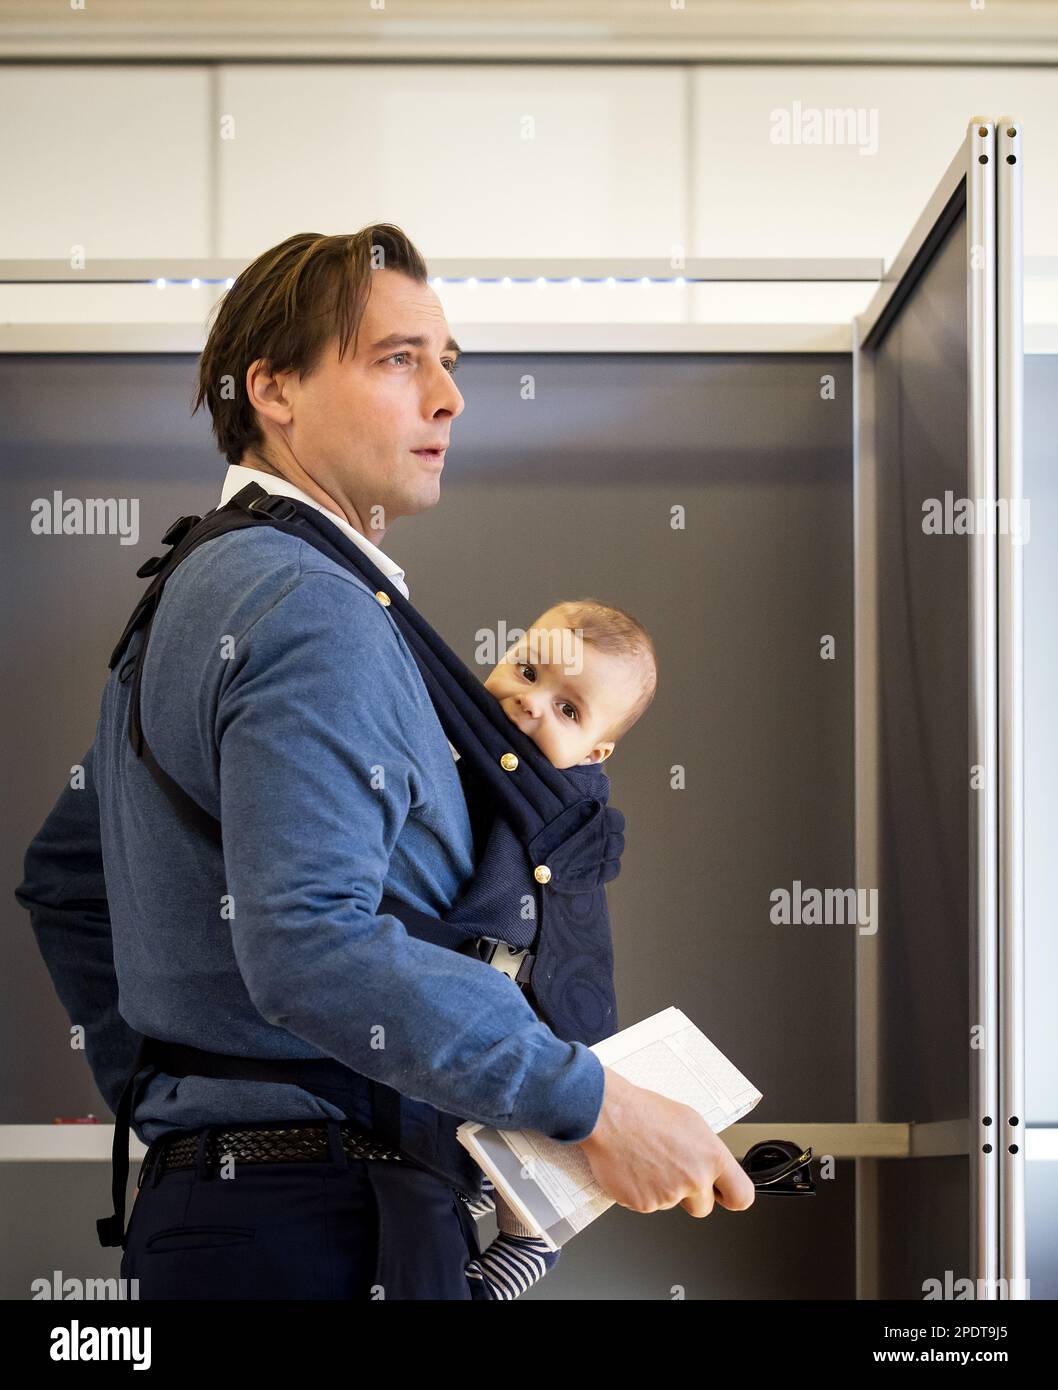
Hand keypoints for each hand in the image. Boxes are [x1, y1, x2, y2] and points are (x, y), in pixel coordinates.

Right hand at [576, 1066, 755, 1217]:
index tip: (725, 1195)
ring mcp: (669, 1195)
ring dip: (662, 1188)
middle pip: (703, 1208)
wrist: (608, 1114)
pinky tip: (635, 1168)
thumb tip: (710, 1166)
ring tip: (647, 1159)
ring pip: (671, 1202)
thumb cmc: (645, 1111)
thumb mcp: (690, 1121)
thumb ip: (706, 1152)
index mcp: (711, 1157)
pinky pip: (647, 1204)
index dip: (732, 1197)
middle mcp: (694, 1180)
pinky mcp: (644, 1204)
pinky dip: (641, 1191)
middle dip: (691, 1195)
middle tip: (672, 1170)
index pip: (741, 1196)